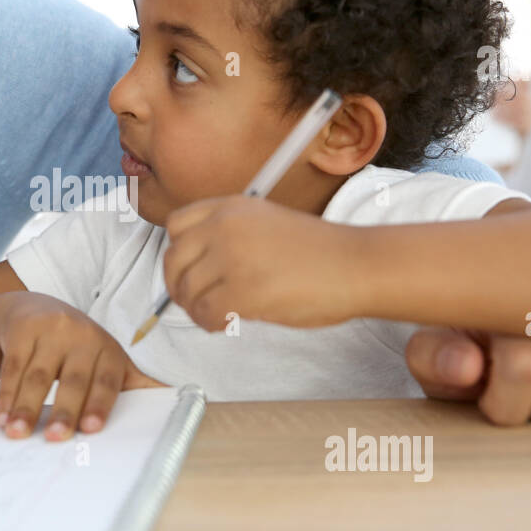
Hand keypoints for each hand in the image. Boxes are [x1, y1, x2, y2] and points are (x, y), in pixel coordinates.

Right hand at [0, 292, 165, 440]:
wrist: (35, 308)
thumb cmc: (80, 347)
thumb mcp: (108, 360)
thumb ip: (137, 383)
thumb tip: (187, 399)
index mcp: (109, 351)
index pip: (107, 381)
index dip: (100, 404)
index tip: (92, 429)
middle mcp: (82, 337)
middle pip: (72, 379)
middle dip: (64, 410)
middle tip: (56, 439)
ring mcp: (50, 331)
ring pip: (38, 375)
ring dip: (26, 407)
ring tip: (17, 434)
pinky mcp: (22, 330)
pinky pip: (13, 366)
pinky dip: (6, 395)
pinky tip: (3, 418)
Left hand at [163, 195, 361, 331]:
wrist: (356, 264)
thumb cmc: (319, 252)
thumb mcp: (267, 223)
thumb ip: (229, 236)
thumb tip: (194, 271)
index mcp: (231, 206)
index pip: (176, 225)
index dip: (178, 253)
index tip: (189, 271)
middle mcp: (226, 226)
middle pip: (173, 260)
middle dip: (178, 287)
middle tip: (196, 302)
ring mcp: (232, 256)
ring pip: (187, 291)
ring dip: (197, 310)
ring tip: (219, 315)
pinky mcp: (242, 290)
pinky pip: (205, 314)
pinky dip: (210, 324)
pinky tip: (229, 323)